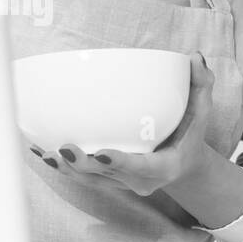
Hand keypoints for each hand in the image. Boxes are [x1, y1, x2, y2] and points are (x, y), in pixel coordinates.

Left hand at [30, 52, 214, 198]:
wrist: (184, 168)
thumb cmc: (190, 135)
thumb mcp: (202, 112)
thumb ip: (201, 85)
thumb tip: (194, 56)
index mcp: (164, 166)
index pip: (142, 167)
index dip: (122, 162)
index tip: (103, 153)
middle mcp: (140, 181)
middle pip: (108, 176)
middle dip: (84, 166)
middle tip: (63, 148)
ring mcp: (122, 184)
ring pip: (90, 180)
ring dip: (66, 169)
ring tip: (44, 152)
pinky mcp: (108, 182)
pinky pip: (82, 178)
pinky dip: (62, 168)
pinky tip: (40, 152)